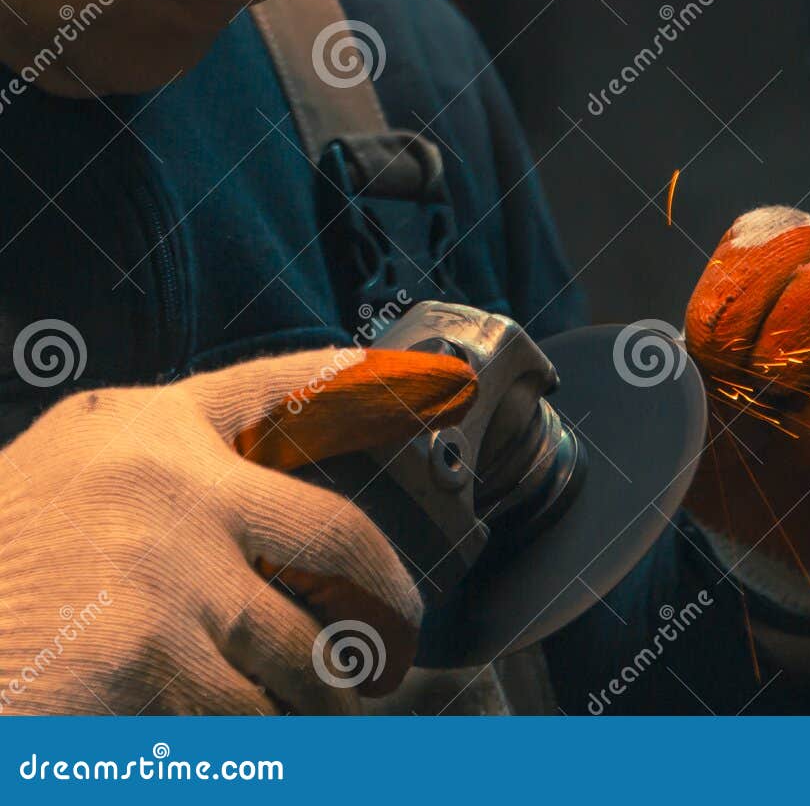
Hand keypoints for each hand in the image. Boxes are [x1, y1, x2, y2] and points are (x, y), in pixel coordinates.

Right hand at [0, 347, 474, 714]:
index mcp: (141, 430)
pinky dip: (250, 739)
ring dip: (312, 692)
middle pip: (337, 531)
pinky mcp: (152, 651)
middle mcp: (169, 483)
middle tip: (397, 626)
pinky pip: (246, 714)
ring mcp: (166, 567)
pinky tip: (222, 739)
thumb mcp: (59, 485)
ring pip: (298, 645)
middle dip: (384, 590)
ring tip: (309, 711)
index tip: (436, 384)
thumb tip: (265, 521)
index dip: (364, 384)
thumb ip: (153, 484)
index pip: (278, 387)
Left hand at [682, 208, 809, 604]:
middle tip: (773, 385)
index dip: (749, 290)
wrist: (782, 542)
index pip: (781, 232)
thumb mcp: (688, 419)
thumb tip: (662, 359)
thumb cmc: (736, 458)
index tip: (719, 358)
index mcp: (792, 268)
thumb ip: (676, 378)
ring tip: (802, 458)